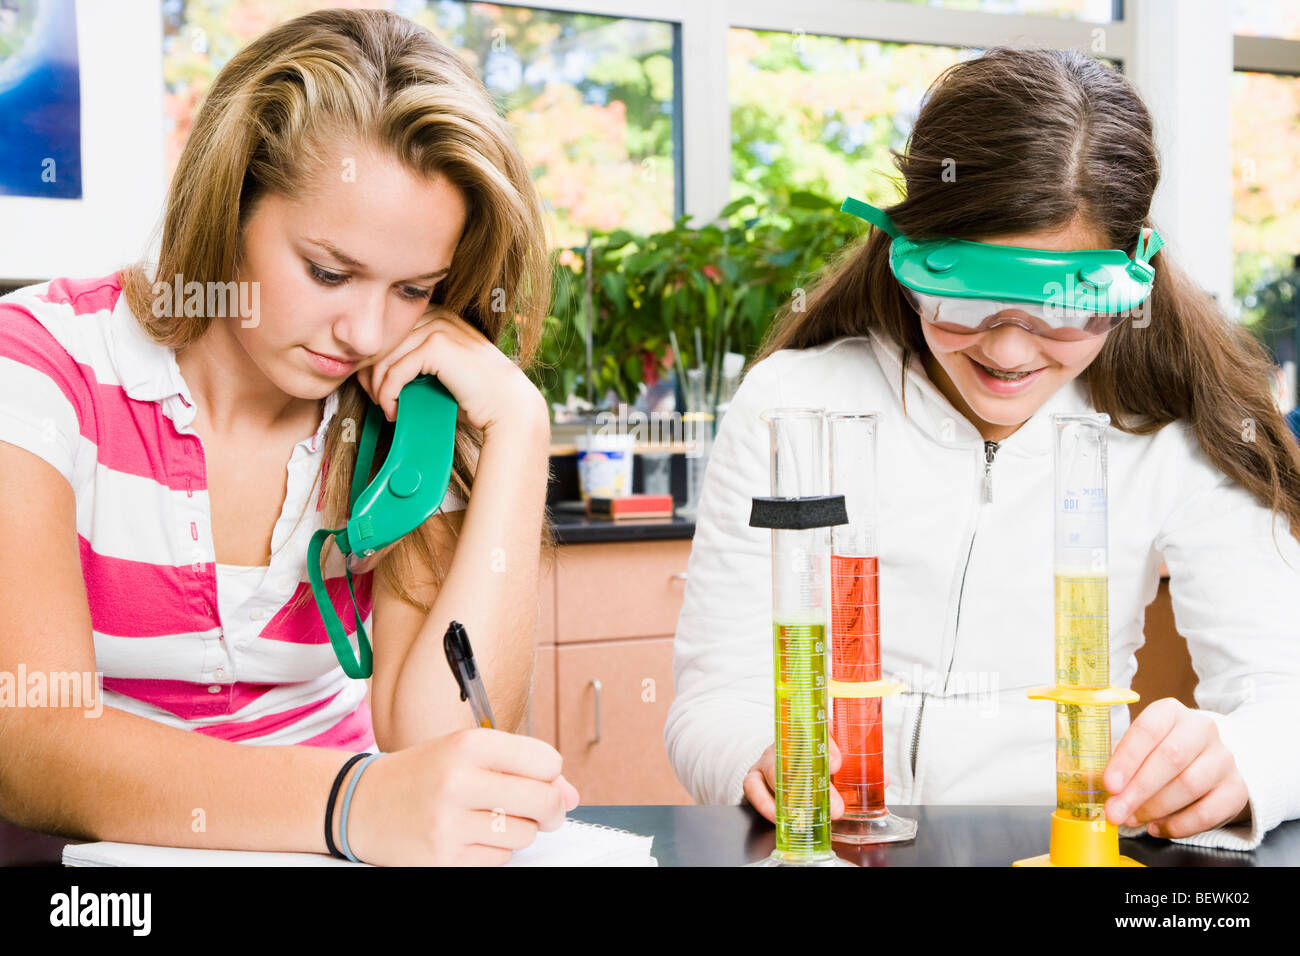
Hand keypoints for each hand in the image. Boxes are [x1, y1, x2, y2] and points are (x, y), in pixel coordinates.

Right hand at [344, 728, 580, 865]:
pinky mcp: (444, 858)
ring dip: (520, 830)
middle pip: (544, 800)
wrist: (359, 803)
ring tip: (492, 818)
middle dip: (552, 808)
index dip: (552, 773)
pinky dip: (495, 851)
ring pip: (525, 834)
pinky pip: (499, 859)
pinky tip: (471, 835)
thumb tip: (571, 795)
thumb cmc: (422, 773)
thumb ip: (521, 766)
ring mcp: (450, 823)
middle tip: (544, 809)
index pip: (546, 761)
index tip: (542, 777)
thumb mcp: (466, 752)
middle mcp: (459, 780)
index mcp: (469, 744)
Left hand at [355, 307, 546, 435]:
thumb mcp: (440, 373)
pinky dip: (388, 394)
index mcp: (439, 317)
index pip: (391, 332)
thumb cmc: (476, 397)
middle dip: (370, 373)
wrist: (507, 407)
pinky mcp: (437, 346)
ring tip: (385, 408)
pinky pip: (395, 371)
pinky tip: (394, 411)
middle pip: (383, 341)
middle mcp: (439, 315)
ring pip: (385, 357)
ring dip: (377, 387)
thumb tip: (371, 372)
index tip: (375, 390)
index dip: (375, 360)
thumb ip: (413, 364)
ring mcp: (439, 327)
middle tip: (376, 401)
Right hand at [743, 738, 891, 822]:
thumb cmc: (814, 760)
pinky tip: (780, 816)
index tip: (840, 764)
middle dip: (815, 781)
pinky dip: (766, 803)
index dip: (830, 746)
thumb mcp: (838, 761)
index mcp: (811, 731)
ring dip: (791, 796)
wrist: (784, 762)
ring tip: (807, 815)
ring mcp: (769, 757)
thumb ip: (858, 770)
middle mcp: (788, 740)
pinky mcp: (754, 775)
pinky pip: (753, 787)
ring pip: (772, 769)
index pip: (820, 729)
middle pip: (797, 754)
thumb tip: (883, 779)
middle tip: (836, 805)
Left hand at [1104, 698, 1249, 838]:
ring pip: (1189, 785)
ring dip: (1156, 808)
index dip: (1126, 759)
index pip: (1148, 730)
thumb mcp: (1139, 747)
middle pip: (1170, 758)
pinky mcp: (1236, 788)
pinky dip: (1179, 825)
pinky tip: (1158, 828)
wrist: (1206, 762)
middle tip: (1115, 811)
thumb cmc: (1160, 752)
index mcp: (1170, 712)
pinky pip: (1209, 812)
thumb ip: (1121, 763)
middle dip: (1138, 789)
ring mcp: (1223, 758)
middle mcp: (1201, 729)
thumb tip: (1100, 788)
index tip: (1109, 785)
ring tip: (1133, 819)